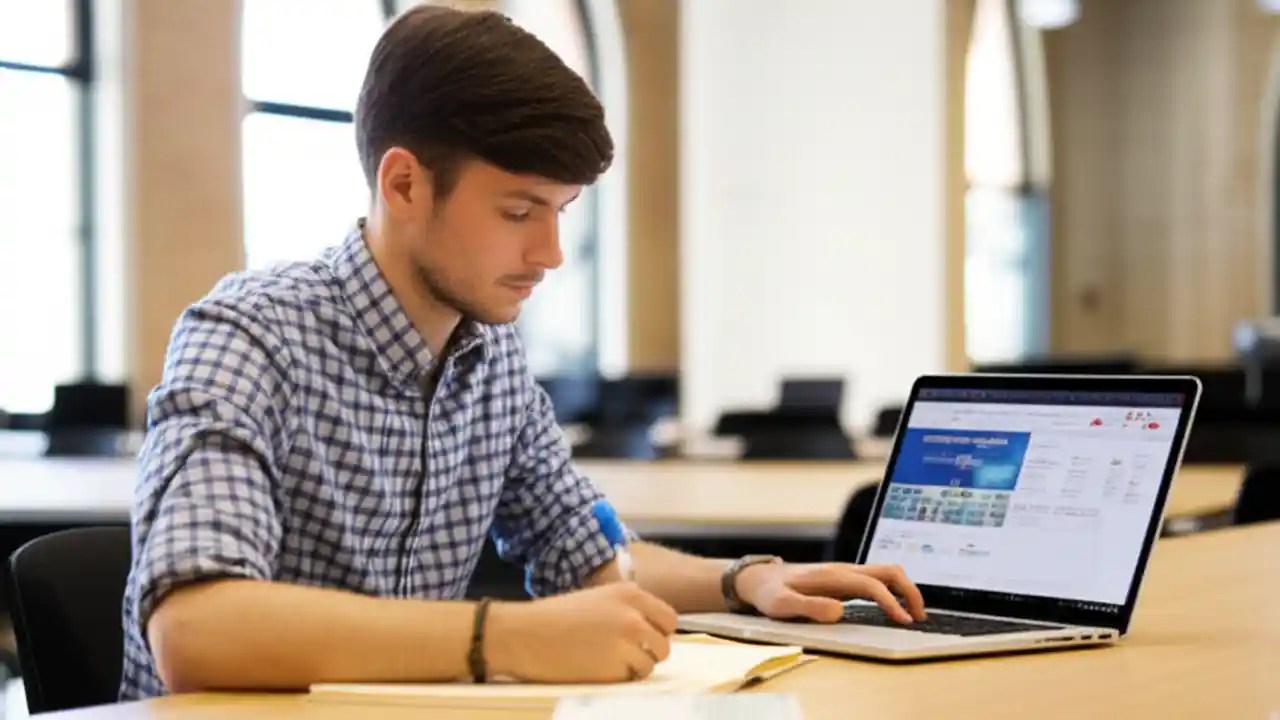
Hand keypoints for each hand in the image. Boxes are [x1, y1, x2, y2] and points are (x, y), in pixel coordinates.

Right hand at [485, 582, 677, 682]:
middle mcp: (633, 617)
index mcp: (630, 594)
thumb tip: (650, 627)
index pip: (669, 618)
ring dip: (635, 667)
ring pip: (650, 665)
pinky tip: (598, 668)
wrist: (525, 633)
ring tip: (609, 661)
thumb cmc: (555, 616)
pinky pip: (630, 679)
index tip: (649, 637)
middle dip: (650, 652)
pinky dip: (619, 678)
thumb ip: (627, 608)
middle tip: (629, 654)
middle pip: (664, 645)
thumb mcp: (598, 597)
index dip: (659, 631)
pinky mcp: (614, 669)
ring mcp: (625, 644)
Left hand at [733, 562, 926, 624]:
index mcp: (831, 576)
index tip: (904, 621)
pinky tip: (896, 609)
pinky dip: (894, 592)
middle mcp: (842, 570)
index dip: (891, 602)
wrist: (758, 579)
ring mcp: (845, 574)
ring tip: (914, 615)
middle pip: (888, 571)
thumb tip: (839, 611)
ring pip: (886, 573)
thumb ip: (808, 607)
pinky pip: (877, 581)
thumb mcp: (782, 605)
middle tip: (920, 617)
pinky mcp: (844, 580)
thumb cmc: (769, 593)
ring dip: (905, 590)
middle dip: (909, 591)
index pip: (871, 585)